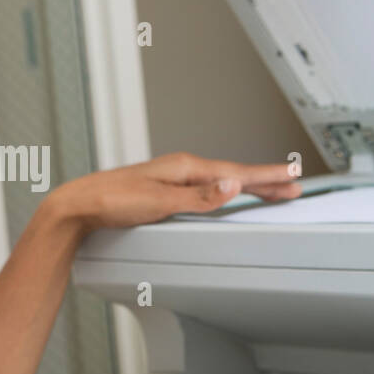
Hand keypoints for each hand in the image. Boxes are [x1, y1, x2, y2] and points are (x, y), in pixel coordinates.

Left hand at [51, 151, 301, 233]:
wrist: (80, 205)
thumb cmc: (112, 201)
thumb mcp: (160, 202)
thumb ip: (200, 197)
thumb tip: (235, 184)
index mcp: (185, 168)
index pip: (237, 172)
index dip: (267, 176)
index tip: (293, 175)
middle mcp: (182, 169)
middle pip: (234, 175)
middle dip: (266, 180)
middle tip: (293, 186)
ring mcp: (174, 178)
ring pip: (222, 180)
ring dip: (248, 184)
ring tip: (270, 189)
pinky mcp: (165, 189)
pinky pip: (207, 187)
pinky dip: (226, 189)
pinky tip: (227, 193)